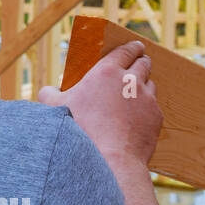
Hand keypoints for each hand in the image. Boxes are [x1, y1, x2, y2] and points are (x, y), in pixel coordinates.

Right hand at [37, 41, 163, 176]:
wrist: (110, 158)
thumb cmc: (81, 130)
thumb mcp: (55, 108)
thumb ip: (49, 94)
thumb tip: (48, 91)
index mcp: (107, 72)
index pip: (126, 50)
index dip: (132, 47)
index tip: (136, 46)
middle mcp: (131, 81)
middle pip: (144, 63)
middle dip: (142, 61)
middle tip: (138, 64)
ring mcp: (147, 98)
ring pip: (151, 84)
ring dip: (144, 85)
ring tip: (135, 93)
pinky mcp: (156, 116)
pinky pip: (153, 107)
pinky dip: (146, 108)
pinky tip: (136, 117)